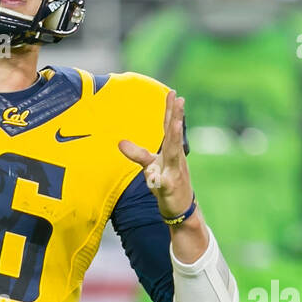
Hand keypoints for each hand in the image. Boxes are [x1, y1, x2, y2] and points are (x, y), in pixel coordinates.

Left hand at [118, 89, 192, 220]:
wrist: (181, 209)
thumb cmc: (168, 183)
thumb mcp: (151, 166)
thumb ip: (138, 153)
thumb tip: (120, 142)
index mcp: (171, 152)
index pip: (170, 128)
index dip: (170, 111)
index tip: (172, 93)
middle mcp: (175, 159)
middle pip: (174, 136)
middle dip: (176, 118)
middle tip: (179, 99)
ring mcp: (174, 173)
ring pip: (174, 155)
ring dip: (175, 139)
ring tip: (176, 124)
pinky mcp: (169, 189)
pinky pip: (162, 183)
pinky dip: (158, 179)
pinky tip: (154, 177)